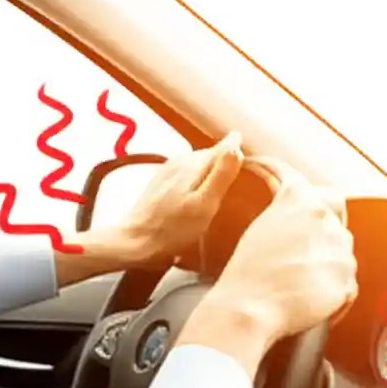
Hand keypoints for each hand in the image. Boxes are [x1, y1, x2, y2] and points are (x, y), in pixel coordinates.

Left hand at [116, 132, 244, 264]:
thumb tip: (236, 146)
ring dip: (211, 169)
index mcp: (193, 164)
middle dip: (226, 159)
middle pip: (211, 154)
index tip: (251, 152)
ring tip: (224, 180)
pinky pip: (187, 172)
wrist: (135, 241)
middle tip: (243, 168)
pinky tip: (200, 193)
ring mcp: (168, 171)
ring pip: (198, 163)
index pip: (224, 147)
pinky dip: (198, 178)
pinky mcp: (160, 183)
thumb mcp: (205, 204)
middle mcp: (179, 161)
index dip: (238, 149)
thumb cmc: (173, 229)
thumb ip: (221, 174)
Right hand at [176, 158, 356, 377]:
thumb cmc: (246, 273)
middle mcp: (325, 218)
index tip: (269, 173)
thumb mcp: (258, 228)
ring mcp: (340, 249)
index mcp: (298, 199)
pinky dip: (331, 287)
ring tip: (300, 273)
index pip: (294, 176)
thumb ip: (281, 212)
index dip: (279, 172)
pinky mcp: (347, 280)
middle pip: (334, 206)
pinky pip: (346, 280)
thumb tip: (289, 217)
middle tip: (307, 229)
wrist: (251, 308)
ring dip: (326, 254)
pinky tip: (311, 295)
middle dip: (324, 214)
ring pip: (341, 245)